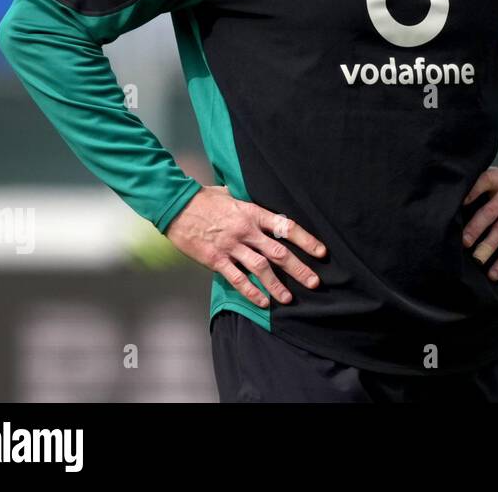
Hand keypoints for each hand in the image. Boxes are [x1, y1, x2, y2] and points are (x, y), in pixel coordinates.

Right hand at [165, 185, 326, 308]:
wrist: (176, 204)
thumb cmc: (205, 198)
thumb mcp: (233, 195)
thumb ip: (251, 205)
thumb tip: (265, 209)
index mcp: (254, 213)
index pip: (287, 227)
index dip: (306, 240)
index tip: (321, 252)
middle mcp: (247, 231)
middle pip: (279, 252)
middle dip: (299, 269)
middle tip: (314, 282)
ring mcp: (231, 246)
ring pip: (261, 268)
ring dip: (277, 285)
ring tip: (289, 299)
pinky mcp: (216, 259)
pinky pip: (237, 279)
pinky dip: (251, 291)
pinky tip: (263, 302)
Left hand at [461, 157, 497, 280]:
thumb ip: (479, 187)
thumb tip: (453, 206)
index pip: (484, 182)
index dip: (471, 192)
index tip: (459, 203)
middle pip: (491, 212)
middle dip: (476, 227)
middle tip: (464, 242)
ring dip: (489, 246)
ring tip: (477, 259)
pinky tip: (494, 272)